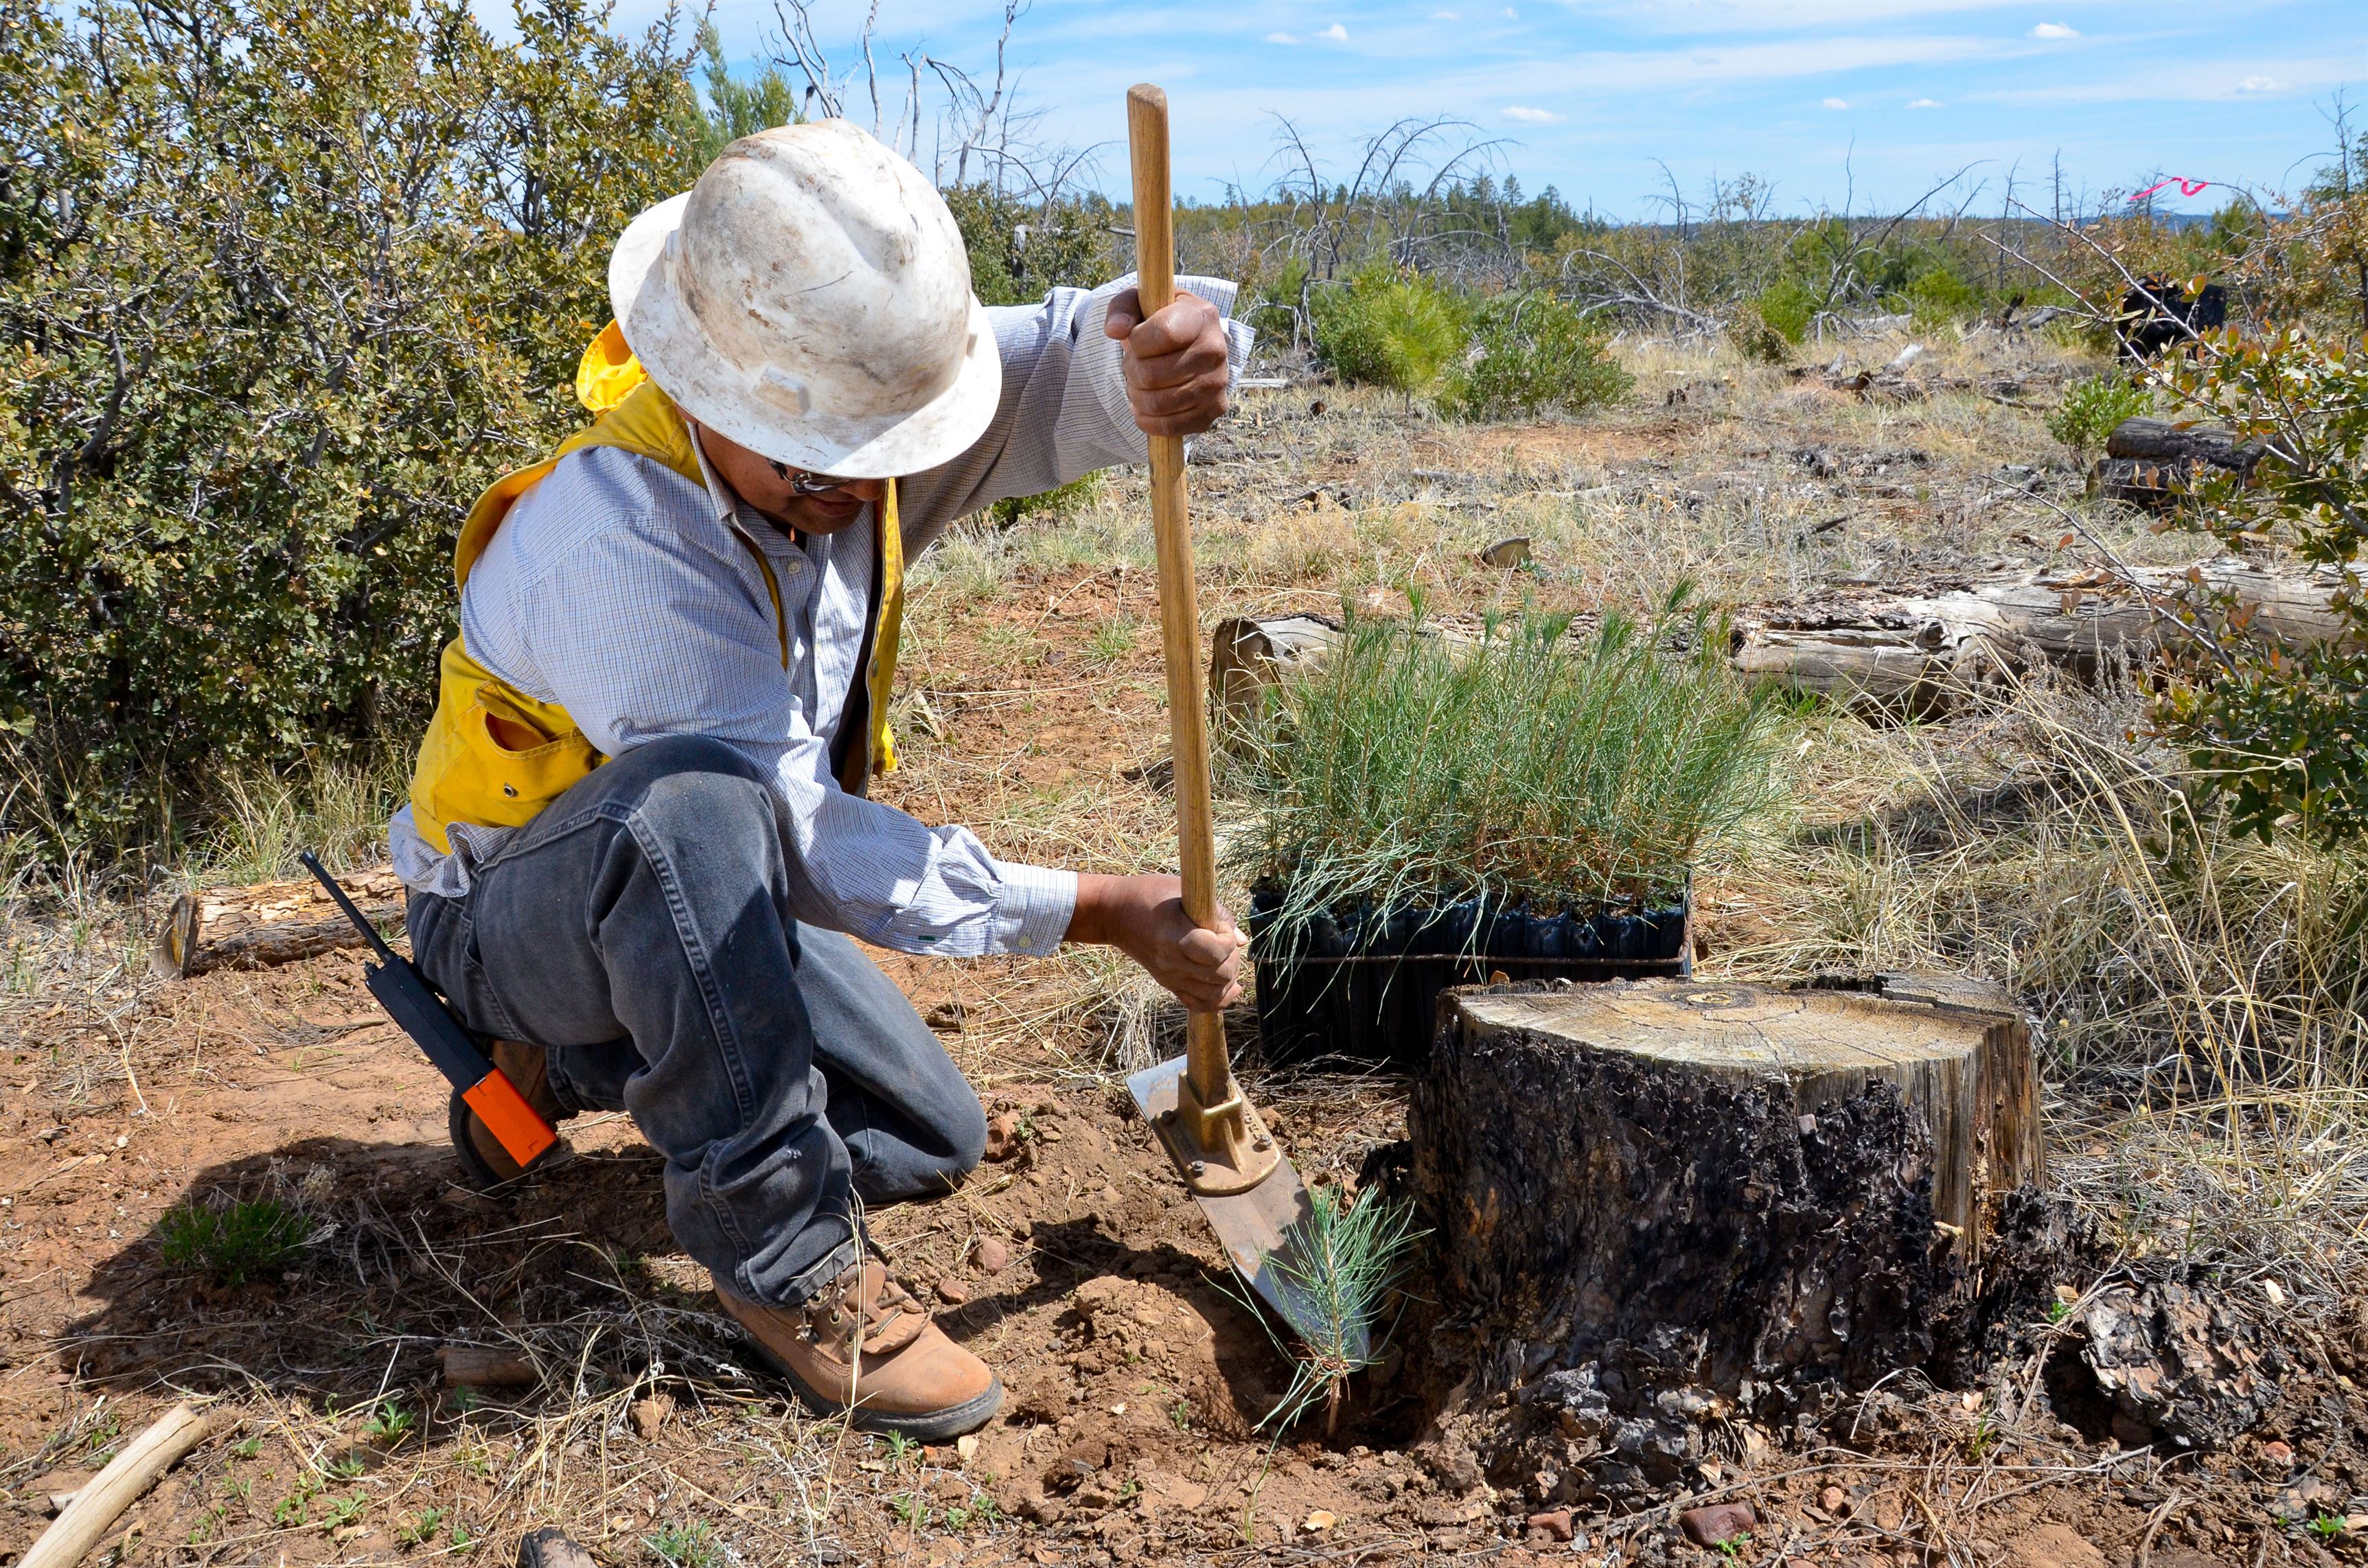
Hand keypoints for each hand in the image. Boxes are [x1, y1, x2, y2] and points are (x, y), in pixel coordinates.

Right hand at [1067, 873, 1247, 1012]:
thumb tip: (1242, 941)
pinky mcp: (1168, 983)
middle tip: (1225, 940)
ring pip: (1214, 994)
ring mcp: (1169, 977)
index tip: (1220, 926)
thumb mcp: (1184, 892)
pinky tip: (1228, 987)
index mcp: (1173, 936)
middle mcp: (1171, 962)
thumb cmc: (1150, 894)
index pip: (1213, 953)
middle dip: (1232, 958)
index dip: (1227, 941)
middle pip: (1219, 976)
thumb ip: (1218, 914)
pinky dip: (1218, 999)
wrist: (1114, 913)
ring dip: (1228, 978)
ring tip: (1225, 959)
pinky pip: (1199, 1004)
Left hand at [1104, 287, 1231, 437]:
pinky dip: (1148, 420)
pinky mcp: (1214, 409)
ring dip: (1136, 396)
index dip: (1137, 341)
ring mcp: (1218, 382)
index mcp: (1201, 315)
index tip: (1135, 339)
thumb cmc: (1159, 320)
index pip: (1164, 334)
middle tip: (1133, 365)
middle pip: (1153, 374)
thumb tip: (1114, 330)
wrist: (1189, 342)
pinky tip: (1144, 406)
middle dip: (1131, 371)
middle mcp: (1216, 349)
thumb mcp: (1139, 303)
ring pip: (1158, 403)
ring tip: (1138, 384)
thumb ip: (1121, 309)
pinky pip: (1171, 426)